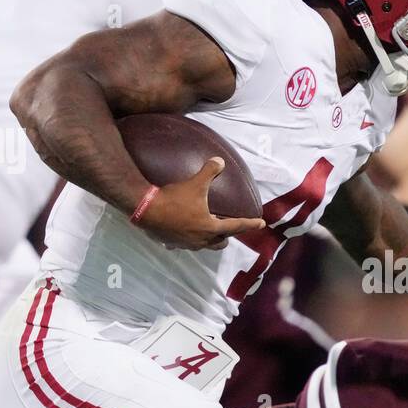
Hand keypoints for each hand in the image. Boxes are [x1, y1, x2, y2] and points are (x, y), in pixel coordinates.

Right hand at [136, 157, 263, 250]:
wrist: (146, 209)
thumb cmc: (175, 198)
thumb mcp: (195, 183)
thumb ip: (209, 172)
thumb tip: (220, 161)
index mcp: (210, 228)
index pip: (236, 226)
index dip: (250, 224)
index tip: (261, 224)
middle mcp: (201, 240)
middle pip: (220, 242)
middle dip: (227, 236)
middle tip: (228, 227)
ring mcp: (186, 244)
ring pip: (204, 246)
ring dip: (209, 239)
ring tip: (208, 229)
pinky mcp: (172, 244)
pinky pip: (185, 245)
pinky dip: (189, 239)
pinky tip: (185, 232)